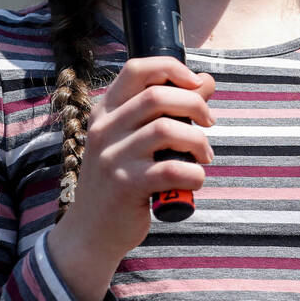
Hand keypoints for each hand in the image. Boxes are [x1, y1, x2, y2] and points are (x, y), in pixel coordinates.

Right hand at [54, 56, 215, 263]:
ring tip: (204, 156)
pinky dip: (194, 173)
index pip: (137, 69)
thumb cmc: (120, 181)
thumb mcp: (133, 140)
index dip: (171, 68)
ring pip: (167, 129)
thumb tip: (206, 81)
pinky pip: (171, 169)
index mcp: (105, 111)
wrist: (90, 231)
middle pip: (157, 96)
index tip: (195, 84)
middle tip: (209, 123)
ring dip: (198, 141)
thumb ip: (168, 110)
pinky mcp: (126, 185)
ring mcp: (112, 157)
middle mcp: (104, 129)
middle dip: (195, 105)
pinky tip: (194, 179)